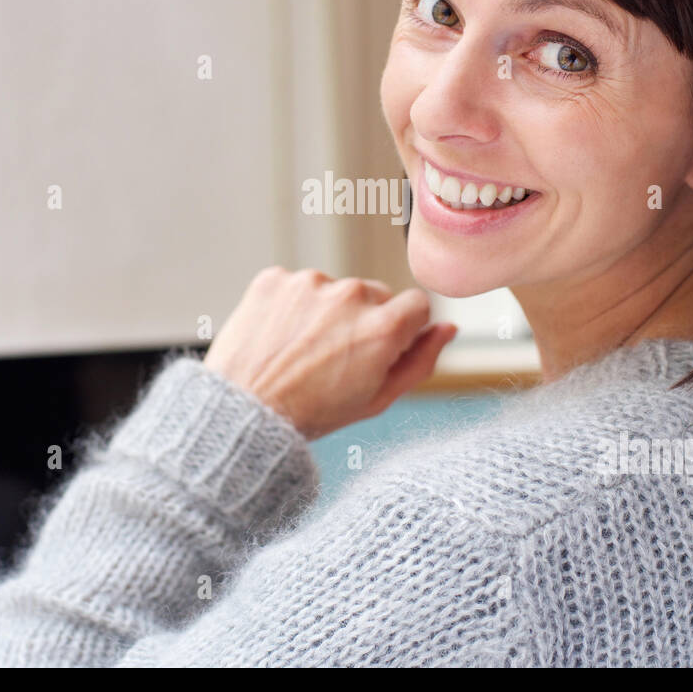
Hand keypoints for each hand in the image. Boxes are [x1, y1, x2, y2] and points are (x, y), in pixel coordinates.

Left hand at [203, 266, 456, 439]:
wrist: (243, 412)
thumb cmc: (312, 413)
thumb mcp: (378, 399)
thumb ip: (421, 360)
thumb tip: (449, 328)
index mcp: (383, 327)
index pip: (418, 304)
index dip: (403, 330)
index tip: (381, 349)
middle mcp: (350, 296)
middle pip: (375, 294)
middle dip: (364, 319)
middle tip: (334, 357)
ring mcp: (309, 283)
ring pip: (334, 289)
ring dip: (325, 312)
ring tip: (301, 351)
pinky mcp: (274, 278)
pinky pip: (296, 285)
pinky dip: (290, 306)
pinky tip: (279, 338)